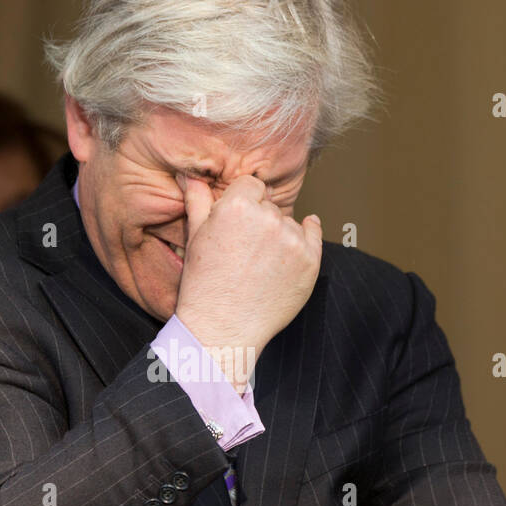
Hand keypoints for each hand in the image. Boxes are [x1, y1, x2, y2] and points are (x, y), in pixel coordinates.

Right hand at [173, 173, 320, 392]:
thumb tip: (192, 176)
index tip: (238, 224)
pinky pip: (313, 233)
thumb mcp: (196, 238)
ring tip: (260, 264)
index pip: (250, 185)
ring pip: (289, 222)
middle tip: (245, 250)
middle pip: (270, 205)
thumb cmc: (205, 286)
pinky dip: (306, 237)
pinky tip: (290, 250)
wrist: (223, 329)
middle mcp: (268, 218)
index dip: (243, 204)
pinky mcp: (311, 260)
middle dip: (260, 221)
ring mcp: (292, 240)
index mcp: (237, 205)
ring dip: (280, 235)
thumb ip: (198, 200)